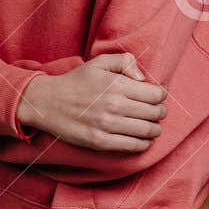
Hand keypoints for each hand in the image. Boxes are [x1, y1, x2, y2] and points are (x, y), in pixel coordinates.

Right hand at [17, 52, 167, 152]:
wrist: (47, 102)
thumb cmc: (77, 81)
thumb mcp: (100, 62)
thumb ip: (125, 62)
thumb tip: (144, 79)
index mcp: (118, 85)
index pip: (156, 94)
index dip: (161, 95)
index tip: (157, 96)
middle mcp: (115, 105)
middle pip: (154, 113)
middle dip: (160, 112)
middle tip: (157, 112)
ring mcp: (107, 125)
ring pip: (147, 131)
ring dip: (154, 129)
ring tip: (152, 126)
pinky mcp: (100, 142)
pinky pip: (132, 146)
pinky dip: (143, 144)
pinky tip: (143, 139)